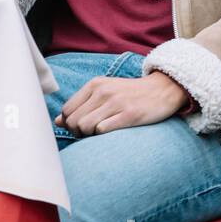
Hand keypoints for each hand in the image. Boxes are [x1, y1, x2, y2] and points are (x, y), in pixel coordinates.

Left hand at [55, 71, 189, 136]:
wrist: (163, 90)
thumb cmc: (130, 95)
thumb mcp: (104, 93)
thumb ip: (81, 105)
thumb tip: (57, 121)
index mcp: (94, 85)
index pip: (67, 110)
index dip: (70, 124)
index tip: (81, 128)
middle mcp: (103, 91)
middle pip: (73, 121)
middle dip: (78, 133)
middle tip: (90, 134)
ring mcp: (116, 102)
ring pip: (85, 126)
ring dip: (90, 136)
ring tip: (101, 133)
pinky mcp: (129, 115)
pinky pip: (102, 130)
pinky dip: (103, 136)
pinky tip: (112, 133)